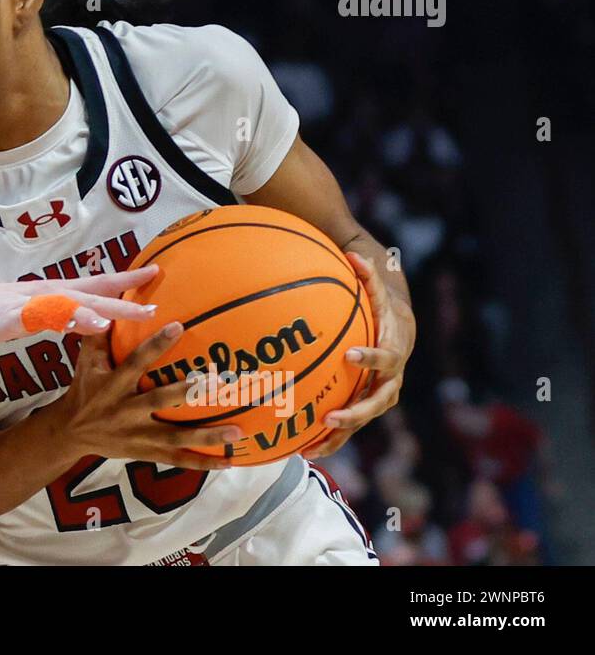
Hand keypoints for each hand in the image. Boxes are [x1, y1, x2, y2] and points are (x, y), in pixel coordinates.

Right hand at [0, 265, 163, 345]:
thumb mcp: (38, 315)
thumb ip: (66, 317)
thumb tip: (96, 322)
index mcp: (57, 292)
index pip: (100, 283)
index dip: (128, 279)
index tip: (156, 274)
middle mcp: (49, 292)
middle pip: (93, 292)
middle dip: (124, 297)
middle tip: (154, 304)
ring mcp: (31, 303)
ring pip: (69, 303)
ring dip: (97, 309)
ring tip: (121, 318)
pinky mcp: (12, 316)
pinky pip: (39, 317)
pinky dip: (59, 319)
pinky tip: (71, 325)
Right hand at [47, 323, 237, 470]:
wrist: (71, 432)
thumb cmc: (84, 389)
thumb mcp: (85, 361)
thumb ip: (99, 333)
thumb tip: (113, 301)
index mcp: (113, 385)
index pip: (135, 362)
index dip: (156, 345)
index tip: (178, 326)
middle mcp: (126, 411)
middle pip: (160, 401)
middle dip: (188, 392)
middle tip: (218, 382)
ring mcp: (138, 435)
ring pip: (176, 437)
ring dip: (207, 436)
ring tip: (238, 432)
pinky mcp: (145, 453)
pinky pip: (177, 459)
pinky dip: (202, 462)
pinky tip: (228, 462)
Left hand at [303, 251, 415, 458]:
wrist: (399, 327)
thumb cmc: (380, 304)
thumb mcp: (375, 287)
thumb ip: (366, 273)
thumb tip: (352, 253)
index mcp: (393, 348)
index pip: (386, 357)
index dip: (372, 358)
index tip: (351, 355)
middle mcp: (391, 377)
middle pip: (379, 399)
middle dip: (356, 410)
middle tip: (331, 416)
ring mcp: (380, 393)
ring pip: (364, 418)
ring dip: (342, 433)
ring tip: (315, 443)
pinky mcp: (366, 403)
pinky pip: (351, 424)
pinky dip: (332, 438)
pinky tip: (304, 449)